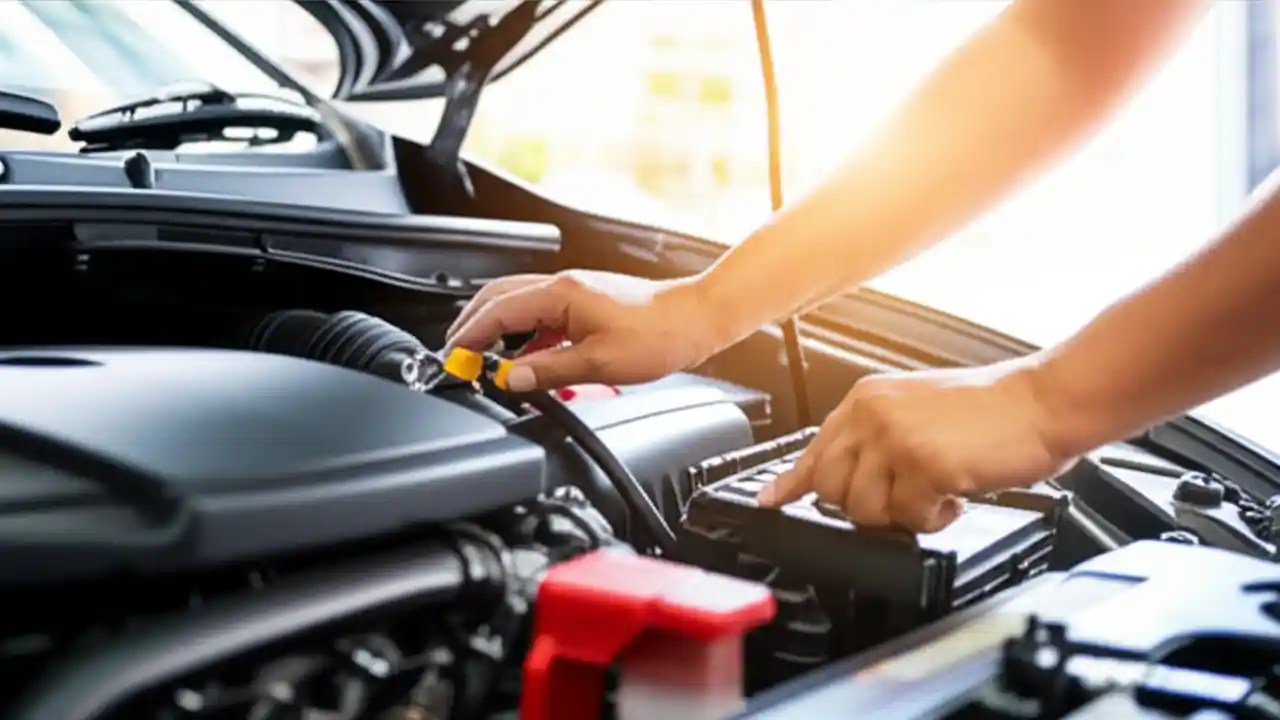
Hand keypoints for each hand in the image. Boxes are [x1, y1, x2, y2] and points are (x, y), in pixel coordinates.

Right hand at [445, 270, 723, 390]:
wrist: (695, 319)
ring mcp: (573, 293)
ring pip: (518, 304)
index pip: (496, 312)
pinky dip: (522, 334)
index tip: (453, 359)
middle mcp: (561, 286)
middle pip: (498, 299)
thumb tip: (509, 379)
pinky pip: (540, 315)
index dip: (468, 337)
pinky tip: (525, 357)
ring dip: (496, 329)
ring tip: (484, 359)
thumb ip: (547, 371)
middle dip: (471, 326)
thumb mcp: (597, 364)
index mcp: (558, 294)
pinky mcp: (584, 304)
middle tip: (456, 356)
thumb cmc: (657, 334)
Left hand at [758, 359, 1072, 532]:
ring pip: (867, 510)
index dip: (791, 482)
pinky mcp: (923, 464)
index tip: (770, 501)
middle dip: (868, 505)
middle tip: (907, 493)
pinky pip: (911, 518)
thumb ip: (873, 440)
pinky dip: (937, 517)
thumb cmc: (990, 410)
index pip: (815, 449)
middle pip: (834, 491)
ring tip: (938, 489)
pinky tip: (956, 494)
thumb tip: (835, 477)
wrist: (1042, 401)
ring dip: (905, 513)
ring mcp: (895, 439)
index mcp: (866, 399)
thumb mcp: (915, 412)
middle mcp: (872, 415)